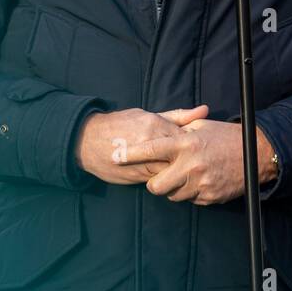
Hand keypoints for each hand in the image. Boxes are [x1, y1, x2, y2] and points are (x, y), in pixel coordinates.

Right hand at [74, 105, 209, 184]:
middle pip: (181, 157)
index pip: (187, 138)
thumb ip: (178, 116)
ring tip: (185, 171)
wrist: (87, 141)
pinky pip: (158, 180)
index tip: (200, 148)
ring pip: (170, 171)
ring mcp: (143, 162)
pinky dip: (165, 179)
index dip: (195, 145)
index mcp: (155, 125)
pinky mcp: (136, 177)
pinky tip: (169, 177)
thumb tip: (205, 110)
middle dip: (189, 161)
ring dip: (177, 172)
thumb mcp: (148, 115)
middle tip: (196, 163)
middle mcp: (150, 144)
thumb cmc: (120, 124)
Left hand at [125, 120, 278, 205]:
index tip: (115, 156)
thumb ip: (178, 130)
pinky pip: (191, 200)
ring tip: (185, 175)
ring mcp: (200, 184)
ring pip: (172, 196)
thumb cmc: (225, 136)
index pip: (151, 149)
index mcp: (185, 143)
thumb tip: (158, 130)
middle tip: (157, 178)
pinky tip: (201, 181)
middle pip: (156, 186)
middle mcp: (190, 165)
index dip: (130, 154)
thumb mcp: (201, 126)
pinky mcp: (209, 197)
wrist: (256, 155)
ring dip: (174, 188)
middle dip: (153, 184)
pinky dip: (191, 192)